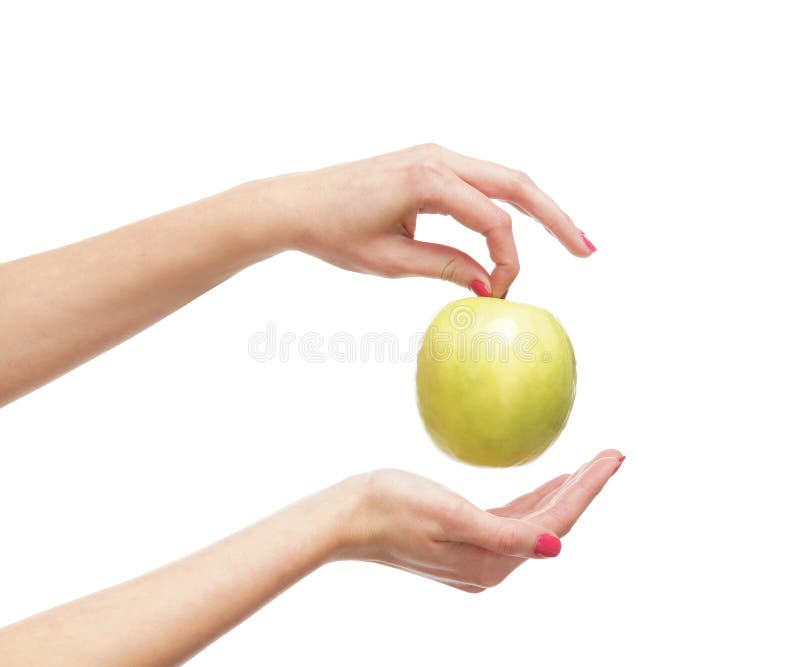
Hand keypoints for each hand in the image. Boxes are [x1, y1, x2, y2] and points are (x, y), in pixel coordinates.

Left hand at [242, 144, 594, 297]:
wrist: (296, 204)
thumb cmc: (334, 232)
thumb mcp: (390, 260)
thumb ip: (445, 266)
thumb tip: (489, 284)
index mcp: (427, 179)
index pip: (493, 220)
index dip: (507, 260)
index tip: (501, 295)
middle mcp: (437, 158)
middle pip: (515, 184)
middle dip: (556, 218)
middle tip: (588, 250)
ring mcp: (434, 156)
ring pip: (503, 180)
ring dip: (537, 208)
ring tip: (571, 238)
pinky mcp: (429, 164)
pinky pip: (479, 183)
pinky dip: (505, 205)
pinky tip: (522, 227)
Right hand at [336, 449, 622, 591]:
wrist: (347, 518)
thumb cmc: (391, 506)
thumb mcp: (449, 516)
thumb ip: (503, 535)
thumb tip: (554, 548)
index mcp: (491, 561)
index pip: (555, 523)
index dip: (588, 490)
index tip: (613, 457)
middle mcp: (490, 565)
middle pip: (551, 523)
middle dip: (584, 488)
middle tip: (612, 454)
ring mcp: (477, 557)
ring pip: (534, 521)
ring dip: (562, 493)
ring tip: (590, 466)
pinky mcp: (464, 544)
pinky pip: (512, 520)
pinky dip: (534, 499)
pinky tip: (545, 484)